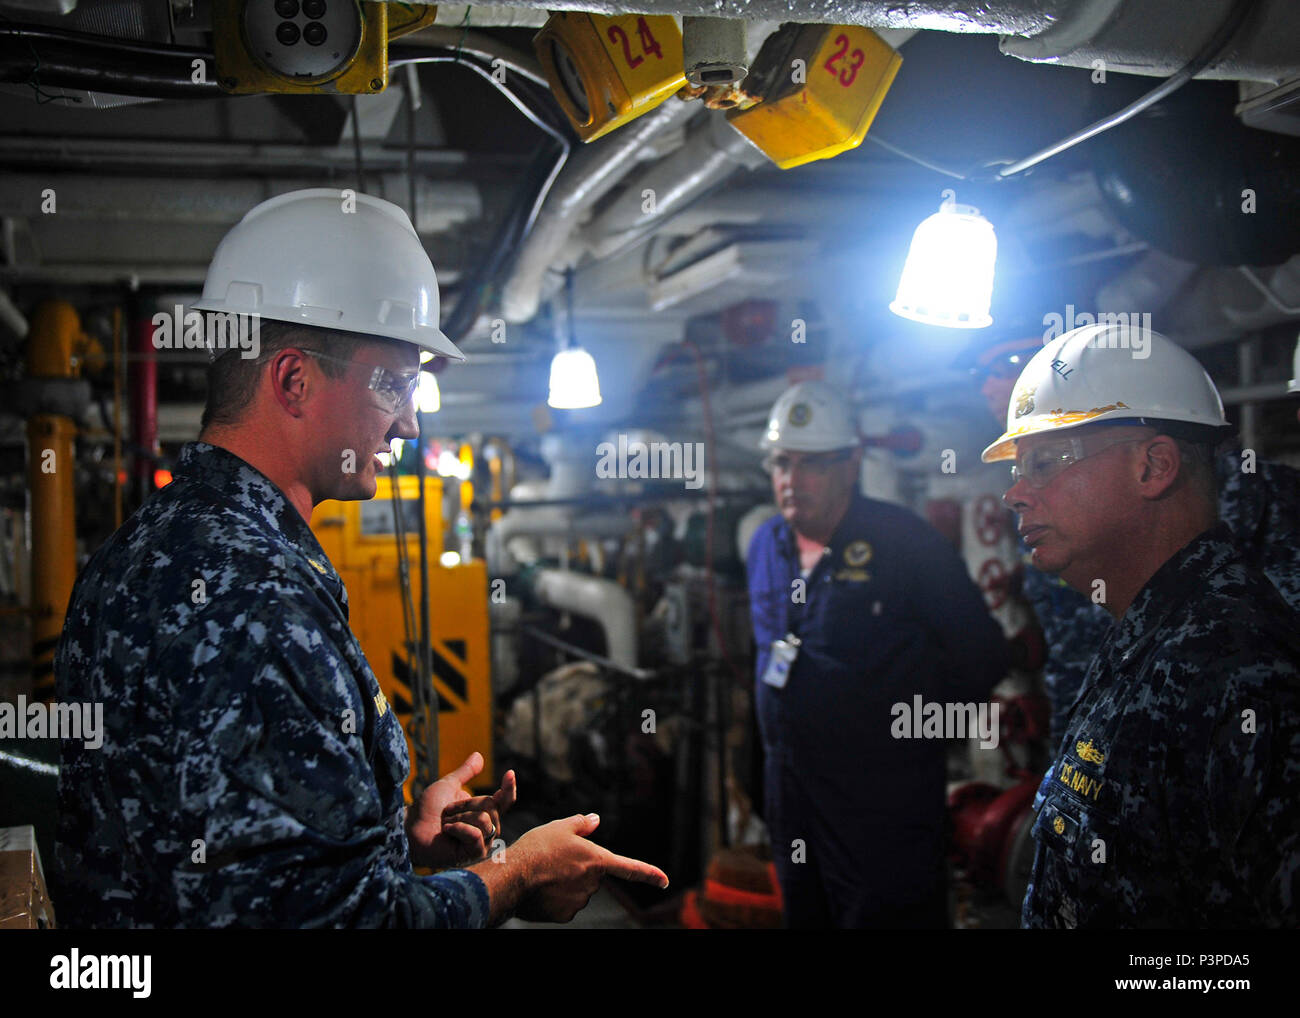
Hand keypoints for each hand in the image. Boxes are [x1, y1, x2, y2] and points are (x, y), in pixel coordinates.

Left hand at [407, 752, 516, 869]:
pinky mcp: (473, 854)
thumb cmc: (427, 809)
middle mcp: (486, 828)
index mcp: (483, 812)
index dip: (509, 787)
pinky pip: (476, 836)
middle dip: (466, 804)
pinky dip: (459, 829)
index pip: (504, 800)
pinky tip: (447, 831)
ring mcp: (481, 843)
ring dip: (460, 817)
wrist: (411, 827)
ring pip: (484, 820)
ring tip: (445, 824)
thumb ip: (466, 772)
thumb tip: (478, 755)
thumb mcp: (449, 785)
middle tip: (447, 811)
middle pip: (491, 807)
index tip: (509, 773)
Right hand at [508, 813, 668, 922]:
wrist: (513, 877)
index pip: (630, 867)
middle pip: (592, 875)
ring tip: (545, 874)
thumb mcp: (560, 827)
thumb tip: (596, 819)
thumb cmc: (536, 848)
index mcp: (597, 859)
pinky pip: (565, 905)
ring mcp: (579, 901)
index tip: (665, 881)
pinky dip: (556, 898)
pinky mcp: (565, 915)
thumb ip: (582, 824)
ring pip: (578, 891)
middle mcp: (592, 883)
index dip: (650, 874)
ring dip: (566, 883)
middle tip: (555, 860)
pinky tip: (542, 889)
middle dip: (579, 869)